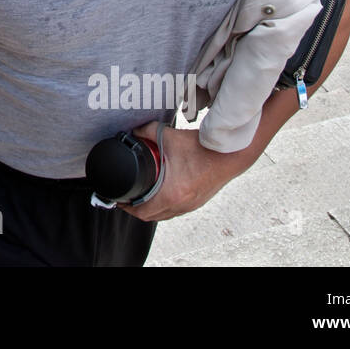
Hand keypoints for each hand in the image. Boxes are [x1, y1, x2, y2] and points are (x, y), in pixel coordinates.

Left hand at [118, 122, 237, 221]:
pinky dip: (166, 205)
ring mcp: (191, 205)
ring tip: (141, 197)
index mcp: (172, 194)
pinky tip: (162, 195)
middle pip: (152, 216)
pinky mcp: (198, 201)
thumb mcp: (169, 136)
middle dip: (136, 209)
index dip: (127, 207)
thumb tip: (132, 131)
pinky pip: (176, 210)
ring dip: (152, 209)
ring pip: (165, 215)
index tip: (119, 200)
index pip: (142, 212)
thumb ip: (146, 131)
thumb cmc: (203, 148)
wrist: (230, 154)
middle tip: (127, 198)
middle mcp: (181, 204)